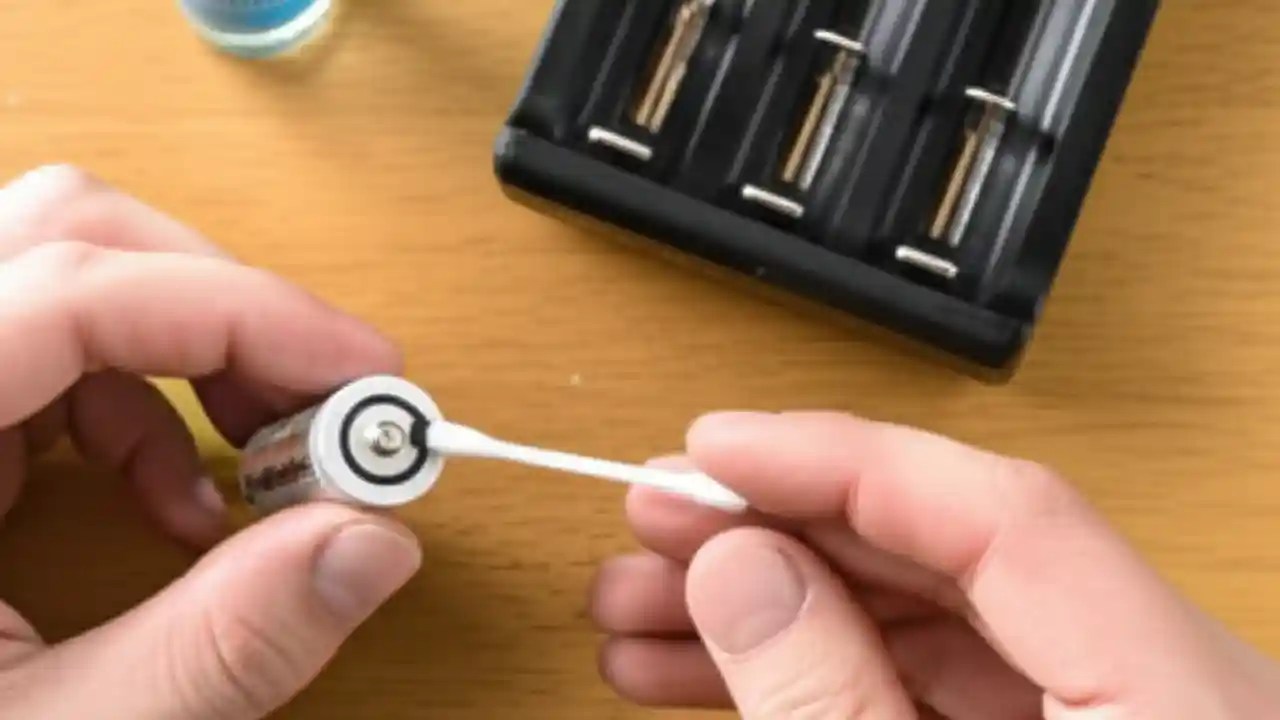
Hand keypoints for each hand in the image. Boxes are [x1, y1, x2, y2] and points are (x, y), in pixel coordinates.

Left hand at [0, 165, 421, 718]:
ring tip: (260, 473)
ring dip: (191, 359)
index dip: (239, 310)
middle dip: (222, 311)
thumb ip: (220, 647)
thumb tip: (368, 545)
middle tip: (319, 410)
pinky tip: (180, 513)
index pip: (68, 291)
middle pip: (66, 239)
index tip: (361, 374)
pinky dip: (144, 417)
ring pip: (65, 285)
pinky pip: (48, 362)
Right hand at [591, 412, 1279, 717]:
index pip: (1000, 508)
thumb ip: (828, 700)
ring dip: (770, 610)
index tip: (713, 447)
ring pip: (918, 620)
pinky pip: (925, 685)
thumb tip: (734, 566)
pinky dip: (813, 673)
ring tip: (636, 614)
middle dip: (774, 534)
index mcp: (1178, 698)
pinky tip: (703, 673)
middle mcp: (1164, 691)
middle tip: (649, 522)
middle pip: (947, 551)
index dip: (838, 454)